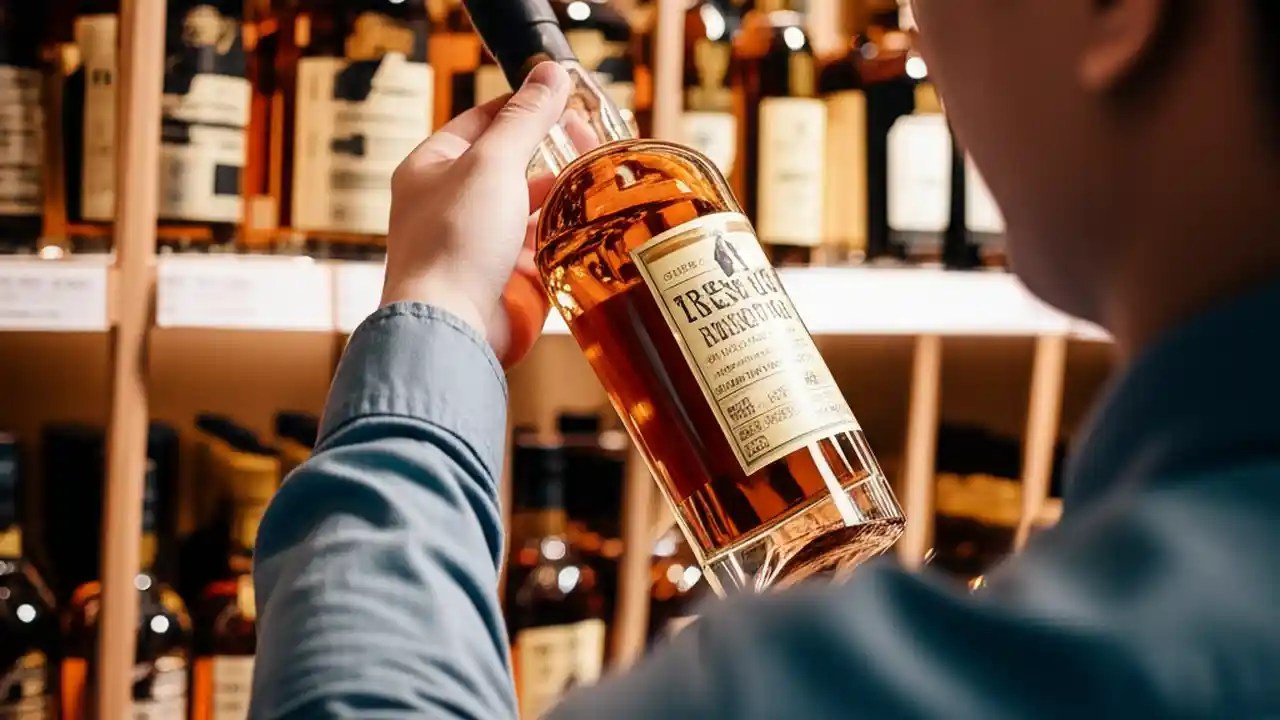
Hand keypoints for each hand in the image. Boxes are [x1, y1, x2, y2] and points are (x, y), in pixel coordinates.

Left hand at [381, 62, 571, 365]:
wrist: (450, 326)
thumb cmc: (453, 241)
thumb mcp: (493, 164)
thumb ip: (526, 119)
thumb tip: (551, 72)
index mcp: (432, 169)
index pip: (480, 122)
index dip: (521, 106)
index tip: (562, 96)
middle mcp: (452, 206)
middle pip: (509, 167)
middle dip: (550, 154)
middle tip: (591, 138)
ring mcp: (479, 245)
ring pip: (530, 211)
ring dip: (563, 197)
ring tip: (600, 179)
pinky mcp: (505, 281)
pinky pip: (542, 251)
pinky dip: (566, 238)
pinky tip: (593, 225)